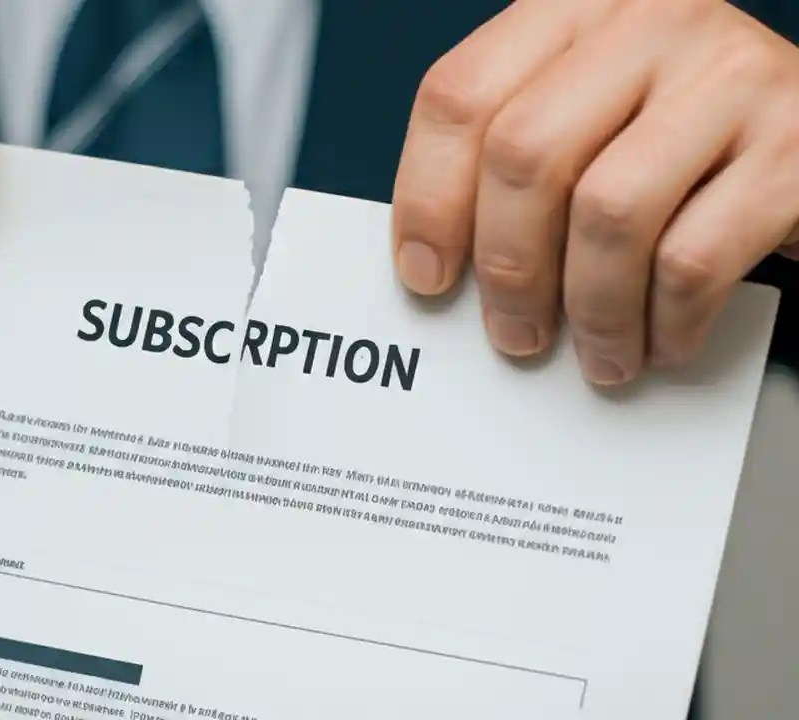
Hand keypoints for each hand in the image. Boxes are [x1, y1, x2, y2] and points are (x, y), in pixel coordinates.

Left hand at [393, 0, 798, 384]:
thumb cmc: (682, 137)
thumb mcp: (590, 113)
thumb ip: (519, 156)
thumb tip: (439, 262)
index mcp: (575, 7)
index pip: (461, 95)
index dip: (427, 198)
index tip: (425, 274)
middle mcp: (651, 18)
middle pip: (525, 154)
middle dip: (508, 269)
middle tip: (515, 332)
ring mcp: (729, 72)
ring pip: (608, 214)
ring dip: (592, 311)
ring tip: (598, 352)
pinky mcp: (795, 142)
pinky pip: (693, 260)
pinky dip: (665, 322)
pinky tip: (662, 338)